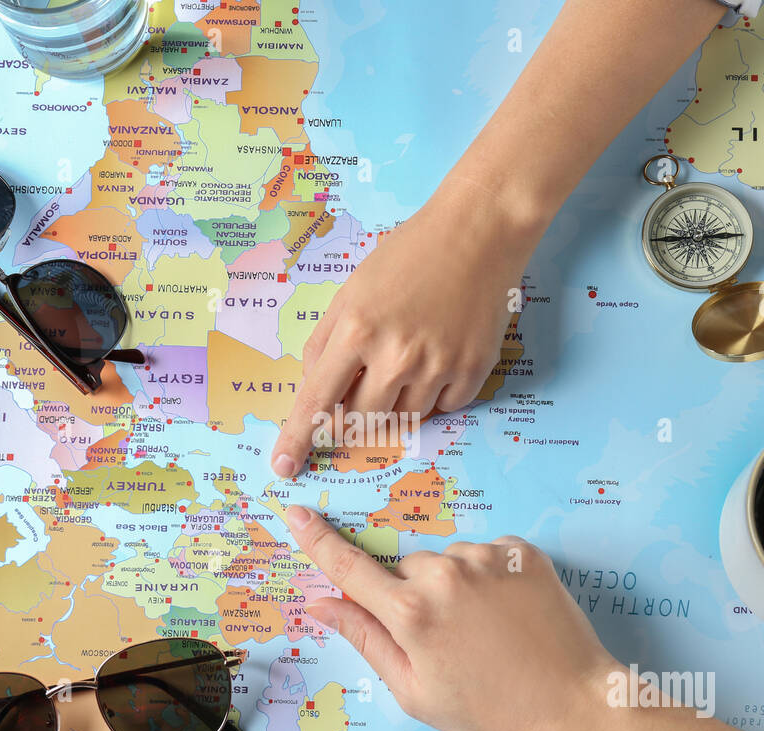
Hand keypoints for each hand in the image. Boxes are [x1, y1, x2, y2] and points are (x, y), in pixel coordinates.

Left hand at [269, 179, 540, 478]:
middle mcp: (396, 354)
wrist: (479, 231)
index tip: (284, 466)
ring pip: (405, 419)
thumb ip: (327, 342)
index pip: (317, 399)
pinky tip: (441, 355)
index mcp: (357, 329)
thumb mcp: (353, 290)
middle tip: (370, 379)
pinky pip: (445, 408)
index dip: (298, 437)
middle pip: (362, 419)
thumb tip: (317, 392)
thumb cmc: (409, 255)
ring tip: (412, 354)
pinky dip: (437, 393)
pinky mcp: (474, 370)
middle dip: (357, 412)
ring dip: (399, 401)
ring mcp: (438, 365)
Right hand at [283, 505, 619, 730]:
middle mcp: (444, 575)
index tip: (295, 512)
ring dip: (454, 587)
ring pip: (447, 561)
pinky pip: (486, 554)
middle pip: (405, 570)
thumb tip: (318, 603)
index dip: (317, 540)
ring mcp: (487, 558)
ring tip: (486, 632)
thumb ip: (364, 639)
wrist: (576, 706)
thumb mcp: (415, 691)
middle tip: (447, 642)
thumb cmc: (491, 711)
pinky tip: (508, 615)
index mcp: (410, 614)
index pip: (348, 567)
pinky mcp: (522, 552)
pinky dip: (489, 578)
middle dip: (412, 597)